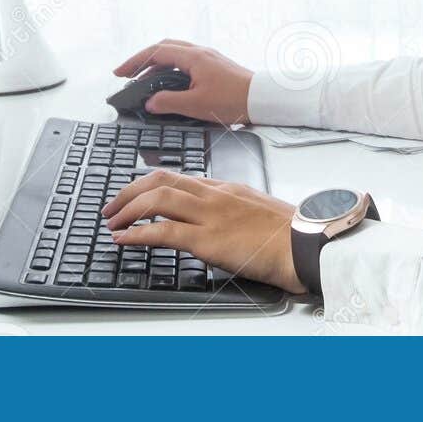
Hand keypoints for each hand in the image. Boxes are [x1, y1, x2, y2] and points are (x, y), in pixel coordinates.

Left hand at [102, 171, 304, 294]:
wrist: (309, 244)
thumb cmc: (293, 233)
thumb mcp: (260, 212)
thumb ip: (236, 211)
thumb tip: (221, 222)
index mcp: (227, 188)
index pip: (180, 177)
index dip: (149, 184)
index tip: (134, 194)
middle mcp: (216, 195)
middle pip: (161, 181)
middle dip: (129, 191)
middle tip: (113, 206)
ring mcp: (211, 215)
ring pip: (157, 199)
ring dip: (127, 210)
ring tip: (112, 222)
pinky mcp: (209, 239)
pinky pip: (163, 231)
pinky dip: (137, 234)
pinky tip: (124, 240)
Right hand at [113, 40, 252, 125]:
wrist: (263, 99)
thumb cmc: (234, 100)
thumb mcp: (196, 105)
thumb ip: (169, 102)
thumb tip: (150, 102)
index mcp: (193, 57)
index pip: (156, 52)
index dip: (135, 61)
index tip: (120, 72)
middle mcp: (201, 52)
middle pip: (164, 48)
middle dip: (143, 60)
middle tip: (128, 73)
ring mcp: (209, 57)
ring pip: (176, 54)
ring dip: (157, 65)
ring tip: (144, 81)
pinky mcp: (215, 66)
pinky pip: (186, 62)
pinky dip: (171, 69)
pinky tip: (169, 83)